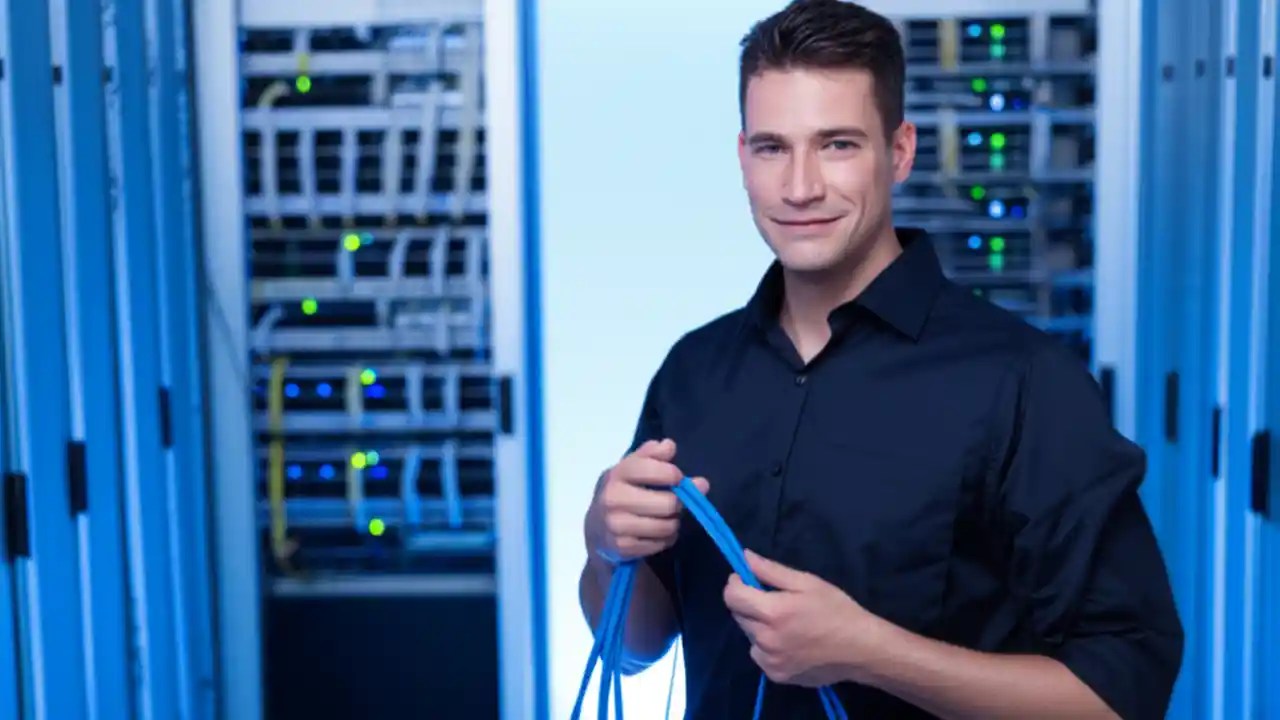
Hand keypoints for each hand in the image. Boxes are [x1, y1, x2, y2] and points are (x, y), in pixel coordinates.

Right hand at [584, 438, 708, 565]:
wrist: (596, 527)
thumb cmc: (621, 491)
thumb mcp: (631, 467)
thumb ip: (652, 454)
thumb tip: (670, 446)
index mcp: (618, 473)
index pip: (656, 470)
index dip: (675, 475)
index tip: (676, 478)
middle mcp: (614, 498)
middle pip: (669, 503)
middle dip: (678, 503)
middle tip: (674, 502)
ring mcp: (617, 525)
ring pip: (667, 526)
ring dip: (673, 522)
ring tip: (666, 517)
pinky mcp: (623, 547)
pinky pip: (661, 543)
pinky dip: (666, 538)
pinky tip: (657, 532)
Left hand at [723, 550, 874, 686]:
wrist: (861, 650)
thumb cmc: (836, 610)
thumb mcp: (807, 582)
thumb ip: (772, 571)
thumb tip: (745, 558)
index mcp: (773, 612)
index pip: (732, 597)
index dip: (735, 584)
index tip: (745, 579)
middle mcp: (766, 639)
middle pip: (739, 615)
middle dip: (748, 604)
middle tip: (772, 600)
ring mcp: (770, 661)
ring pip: (749, 636)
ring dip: (758, 626)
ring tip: (784, 624)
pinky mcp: (776, 676)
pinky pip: (760, 655)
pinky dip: (767, 647)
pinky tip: (789, 642)